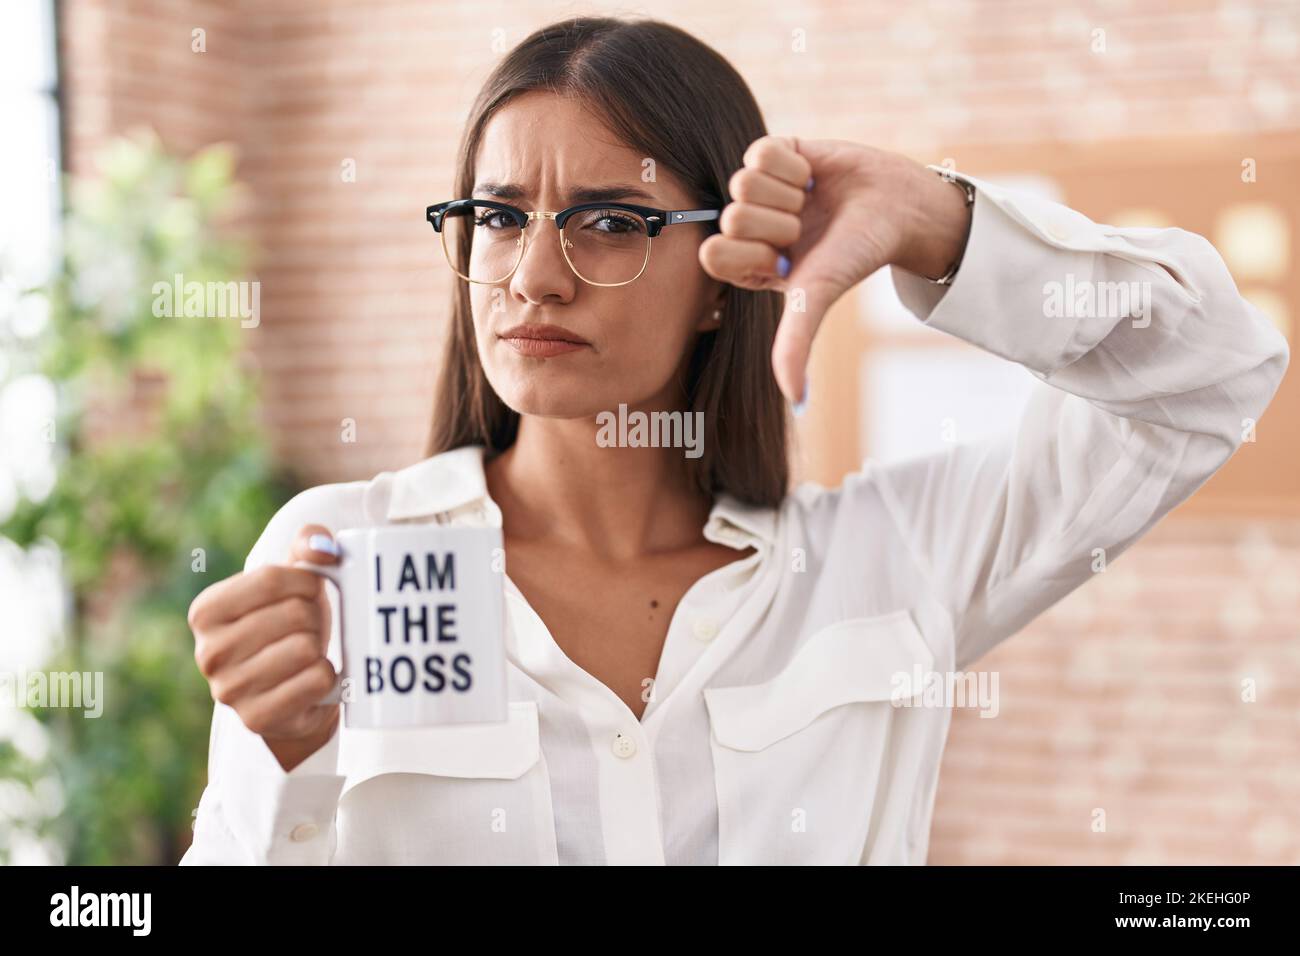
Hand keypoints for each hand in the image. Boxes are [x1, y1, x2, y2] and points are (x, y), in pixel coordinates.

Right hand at [187, 524, 341, 770]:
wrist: (292, 693)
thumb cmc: (290, 625)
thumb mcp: (294, 579)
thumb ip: (307, 545)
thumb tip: (324, 549)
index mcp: (205, 611)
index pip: (273, 578)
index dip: (307, 580)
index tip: (310, 590)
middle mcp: (208, 653)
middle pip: (295, 614)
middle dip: (313, 617)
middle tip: (306, 629)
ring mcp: (229, 690)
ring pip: (307, 648)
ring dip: (319, 647)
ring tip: (306, 653)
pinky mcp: (257, 719)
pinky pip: (317, 680)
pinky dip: (327, 676)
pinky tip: (312, 679)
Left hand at [699, 137, 972, 404]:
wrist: (897, 210)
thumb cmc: (855, 257)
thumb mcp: (818, 298)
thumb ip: (795, 344)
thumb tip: (796, 401)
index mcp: (745, 263)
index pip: (713, 253)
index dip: (753, 252)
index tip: (788, 258)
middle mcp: (746, 228)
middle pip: (731, 216)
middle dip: (778, 223)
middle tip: (806, 228)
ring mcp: (758, 190)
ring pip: (743, 183)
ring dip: (788, 194)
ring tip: (811, 203)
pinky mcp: (774, 154)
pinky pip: (761, 152)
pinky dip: (793, 164)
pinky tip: (812, 177)